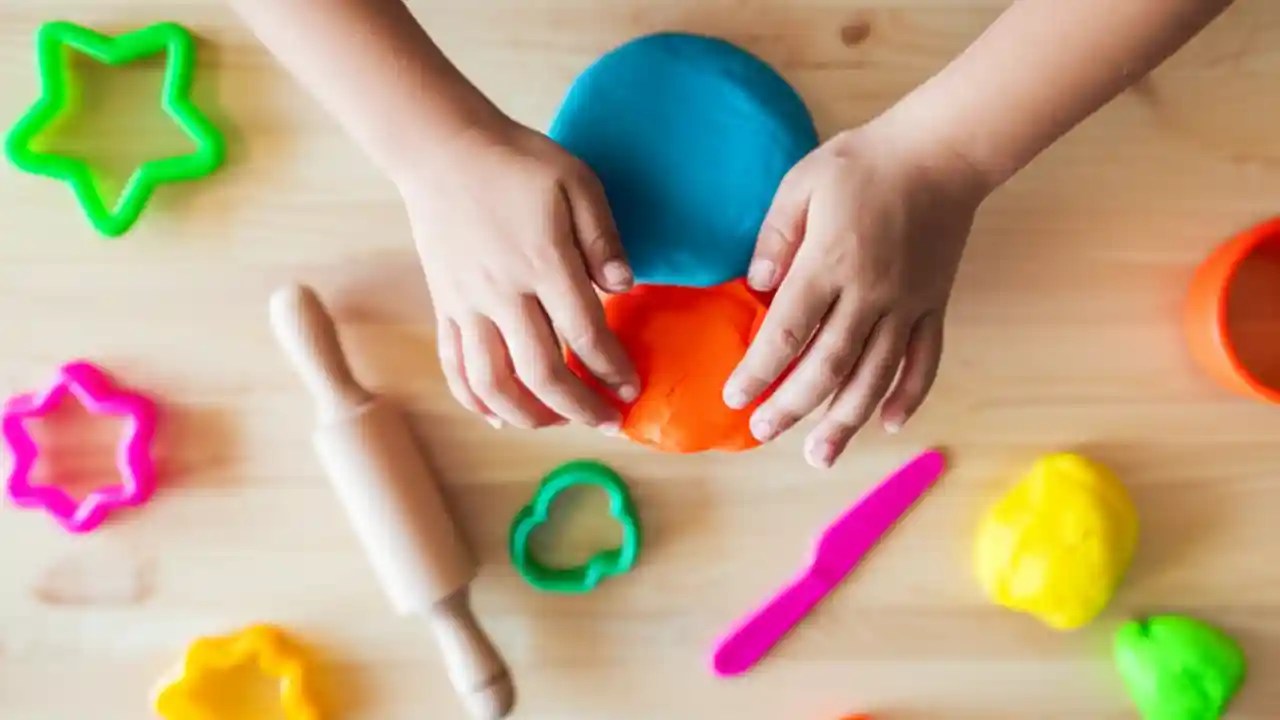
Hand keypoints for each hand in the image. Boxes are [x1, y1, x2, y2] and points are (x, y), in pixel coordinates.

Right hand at [402, 118, 638, 429]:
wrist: (442, 148)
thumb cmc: (516, 161)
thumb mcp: (576, 182)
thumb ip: (603, 239)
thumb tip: (625, 289)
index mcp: (542, 262)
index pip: (585, 334)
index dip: (612, 369)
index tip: (630, 388)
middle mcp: (502, 293)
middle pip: (541, 373)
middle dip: (579, 406)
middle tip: (606, 420)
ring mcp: (466, 304)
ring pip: (493, 382)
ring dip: (528, 414)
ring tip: (557, 421)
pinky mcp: (443, 306)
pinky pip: (454, 366)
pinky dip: (475, 399)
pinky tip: (500, 416)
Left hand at [723, 121, 989, 467]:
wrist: (941, 152)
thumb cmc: (862, 163)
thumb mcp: (801, 184)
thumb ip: (773, 237)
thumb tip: (753, 285)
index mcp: (830, 263)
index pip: (787, 332)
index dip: (759, 371)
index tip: (735, 396)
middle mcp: (870, 294)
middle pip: (827, 367)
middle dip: (791, 407)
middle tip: (762, 432)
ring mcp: (907, 305)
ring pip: (875, 377)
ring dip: (845, 421)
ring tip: (820, 454)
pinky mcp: (933, 305)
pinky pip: (924, 361)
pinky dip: (908, 396)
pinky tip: (886, 423)